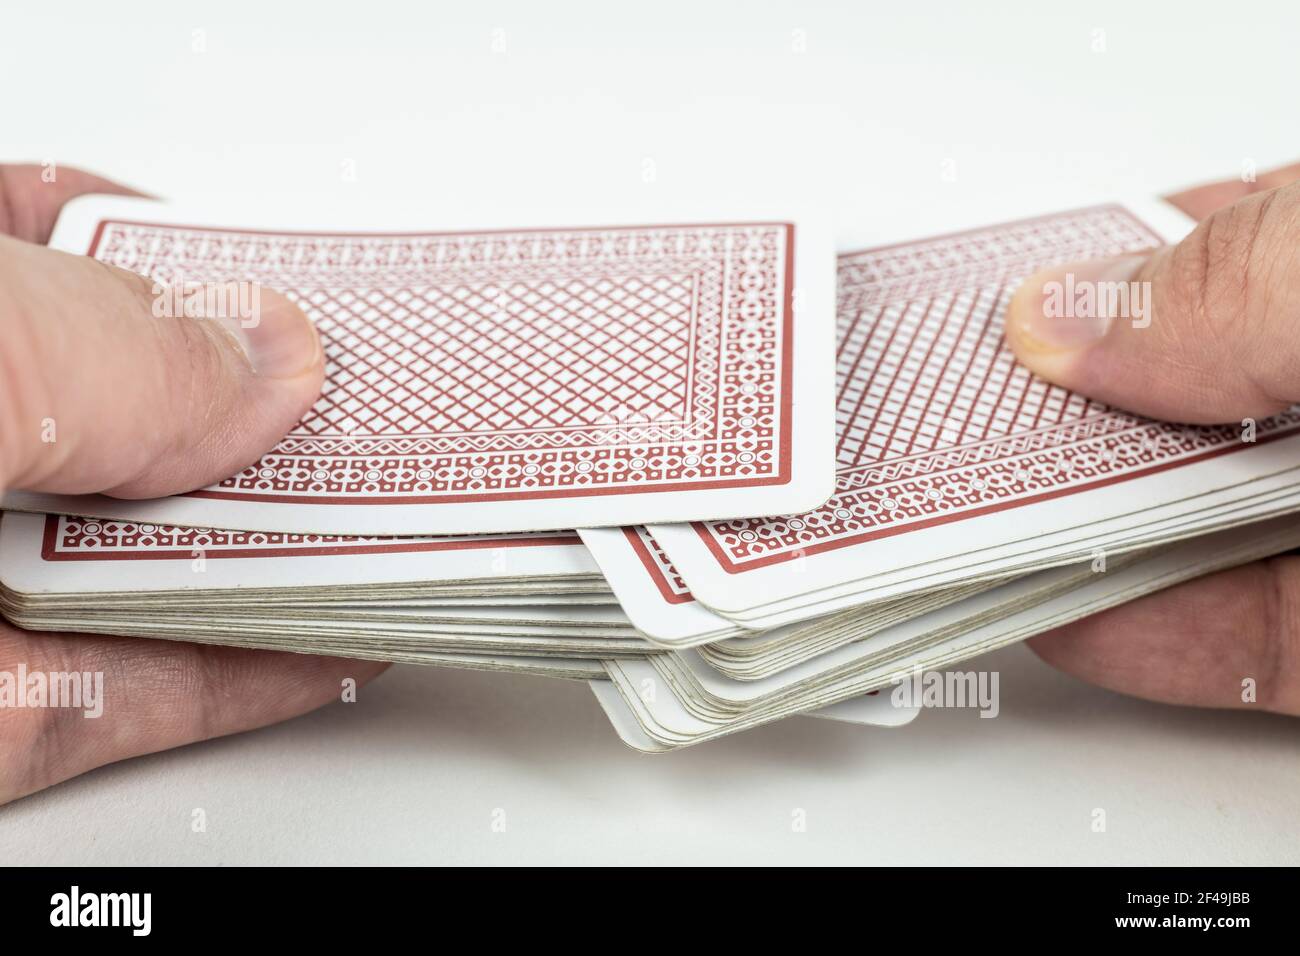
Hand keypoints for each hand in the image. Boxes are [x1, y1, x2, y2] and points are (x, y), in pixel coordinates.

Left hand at [0, 164, 387, 804]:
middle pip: (136, 418)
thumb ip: (99, 351)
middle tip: (397, 403)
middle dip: (271, 410)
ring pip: (150, 563)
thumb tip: (268, 353)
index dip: (193, 249)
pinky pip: (125, 699)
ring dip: (290, 549)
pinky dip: (241, 678)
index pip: (60, 251)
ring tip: (423, 520)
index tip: (312, 265)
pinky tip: (340, 642)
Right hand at [1006, 163, 1299, 716]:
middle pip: (1182, 398)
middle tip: (947, 420)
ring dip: (1077, 532)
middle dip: (1062, 408)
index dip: (1096, 260)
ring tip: (961, 523)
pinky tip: (1065, 615)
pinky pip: (1245, 641)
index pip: (1215, 251)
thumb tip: (1060, 316)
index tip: (984, 290)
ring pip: (1197, 526)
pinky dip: (1149, 637)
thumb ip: (1239, 284)